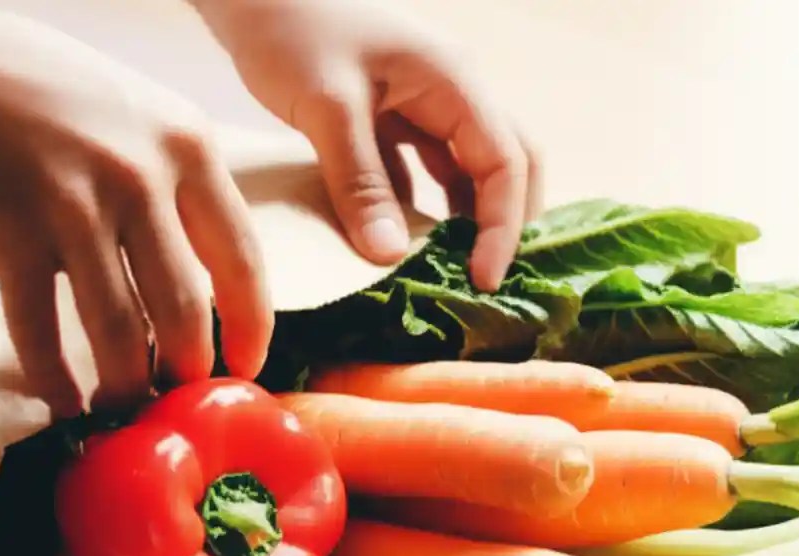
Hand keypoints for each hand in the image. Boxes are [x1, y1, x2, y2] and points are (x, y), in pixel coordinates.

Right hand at [0, 8, 272, 415]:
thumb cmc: (40, 98)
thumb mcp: (135, 117)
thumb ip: (177, 183)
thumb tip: (210, 278)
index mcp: (186, 145)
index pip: (241, 257)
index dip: (250, 326)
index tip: (245, 366)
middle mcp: (139, 177)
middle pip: (185, 308)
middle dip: (185, 370)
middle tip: (177, 398)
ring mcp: (73, 208)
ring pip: (118, 331)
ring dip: (123, 385)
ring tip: (121, 408)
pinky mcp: (11, 238)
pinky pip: (43, 333)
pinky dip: (55, 383)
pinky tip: (63, 403)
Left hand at [194, 0, 541, 290]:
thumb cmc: (291, 28)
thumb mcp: (328, 109)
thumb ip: (361, 183)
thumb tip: (391, 258)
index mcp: (454, 81)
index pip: (507, 162)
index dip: (504, 227)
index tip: (483, 282)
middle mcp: (451, 89)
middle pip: (507, 162)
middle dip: (504, 223)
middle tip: (481, 284)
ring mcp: (421, 100)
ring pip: (466, 167)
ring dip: (465, 217)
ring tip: (448, 274)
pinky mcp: (387, 113)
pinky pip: (422, 166)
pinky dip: (422, 205)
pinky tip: (402, 243)